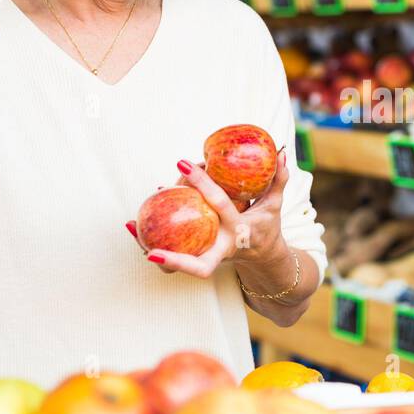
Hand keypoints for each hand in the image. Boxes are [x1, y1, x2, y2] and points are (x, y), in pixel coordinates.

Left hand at [124, 150, 289, 278]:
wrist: (264, 257)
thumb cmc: (266, 225)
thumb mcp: (274, 204)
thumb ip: (278, 179)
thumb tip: (283, 150)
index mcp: (241, 230)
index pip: (221, 204)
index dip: (204, 184)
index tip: (186, 164)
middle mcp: (224, 248)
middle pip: (200, 261)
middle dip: (176, 257)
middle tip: (148, 239)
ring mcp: (210, 257)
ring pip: (179, 263)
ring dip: (152, 248)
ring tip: (130, 226)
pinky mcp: (198, 258)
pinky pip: (172, 256)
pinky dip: (151, 243)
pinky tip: (132, 227)